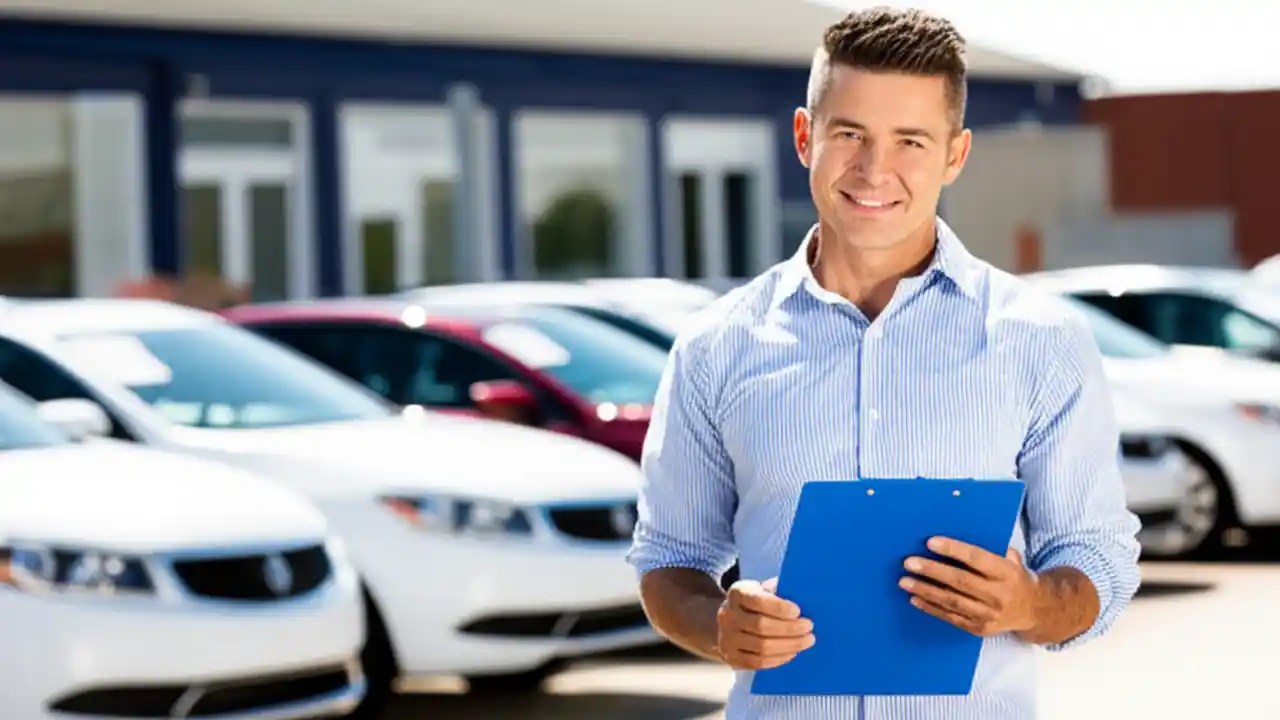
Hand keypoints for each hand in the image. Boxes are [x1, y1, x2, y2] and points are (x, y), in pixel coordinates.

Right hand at [715, 577, 815, 669]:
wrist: (730, 622)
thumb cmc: (756, 603)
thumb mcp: (764, 589)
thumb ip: (780, 591)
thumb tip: (805, 597)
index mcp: (737, 593)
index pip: (757, 600)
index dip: (778, 607)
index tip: (798, 611)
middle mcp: (728, 615)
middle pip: (761, 626)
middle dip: (789, 628)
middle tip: (809, 628)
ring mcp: (727, 639)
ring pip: (761, 647)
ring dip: (788, 645)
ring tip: (806, 641)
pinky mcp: (732, 658)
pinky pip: (758, 662)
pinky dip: (778, 659)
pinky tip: (792, 652)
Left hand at [899, 537, 1040, 637]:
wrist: (1034, 610)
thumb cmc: (1014, 577)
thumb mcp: (1011, 559)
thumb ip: (989, 549)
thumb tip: (955, 535)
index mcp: (1006, 572)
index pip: (976, 559)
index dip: (953, 550)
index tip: (930, 542)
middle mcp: (998, 594)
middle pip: (960, 581)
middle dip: (932, 571)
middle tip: (909, 562)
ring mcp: (989, 614)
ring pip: (952, 601)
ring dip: (926, 591)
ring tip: (905, 581)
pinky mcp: (979, 628)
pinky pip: (951, 617)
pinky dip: (931, 608)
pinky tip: (915, 599)